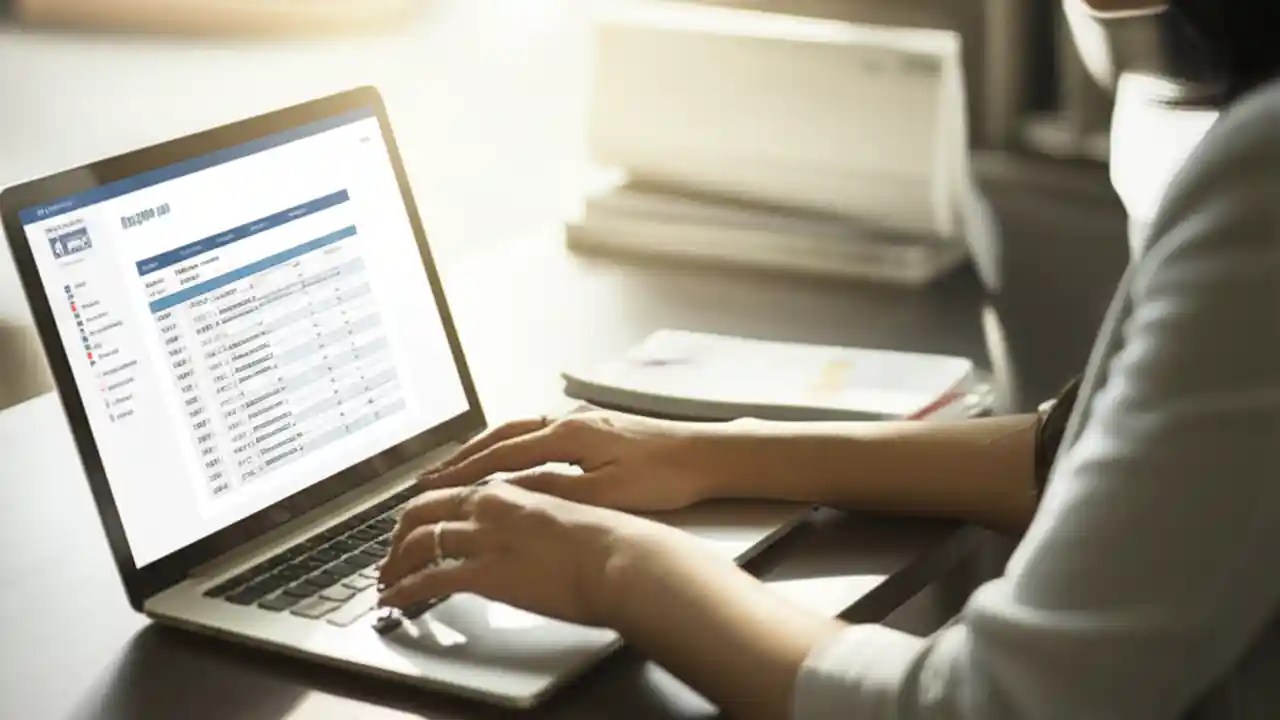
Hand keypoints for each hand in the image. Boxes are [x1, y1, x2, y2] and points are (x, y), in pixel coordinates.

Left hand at [377, 481, 692, 625]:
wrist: (621, 559)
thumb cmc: (611, 542)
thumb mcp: (568, 515)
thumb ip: (537, 520)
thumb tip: (530, 536)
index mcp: (512, 490)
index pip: (453, 493)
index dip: (427, 509)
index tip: (416, 524)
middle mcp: (490, 506)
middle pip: (424, 510)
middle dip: (399, 534)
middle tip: (391, 553)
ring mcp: (484, 538)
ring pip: (418, 542)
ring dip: (395, 563)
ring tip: (387, 581)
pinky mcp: (484, 572)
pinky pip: (427, 578)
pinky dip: (404, 589)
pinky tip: (395, 599)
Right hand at [417, 412, 728, 512]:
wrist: (707, 454)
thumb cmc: (665, 475)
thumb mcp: (606, 493)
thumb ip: (554, 492)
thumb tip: (507, 492)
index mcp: (568, 435)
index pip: (502, 455)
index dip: (463, 473)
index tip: (432, 486)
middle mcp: (569, 420)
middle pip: (502, 436)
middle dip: (462, 457)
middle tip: (429, 476)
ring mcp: (582, 420)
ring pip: (518, 430)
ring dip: (484, 447)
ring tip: (457, 465)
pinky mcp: (595, 426)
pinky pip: (537, 431)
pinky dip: (511, 443)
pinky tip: (508, 455)